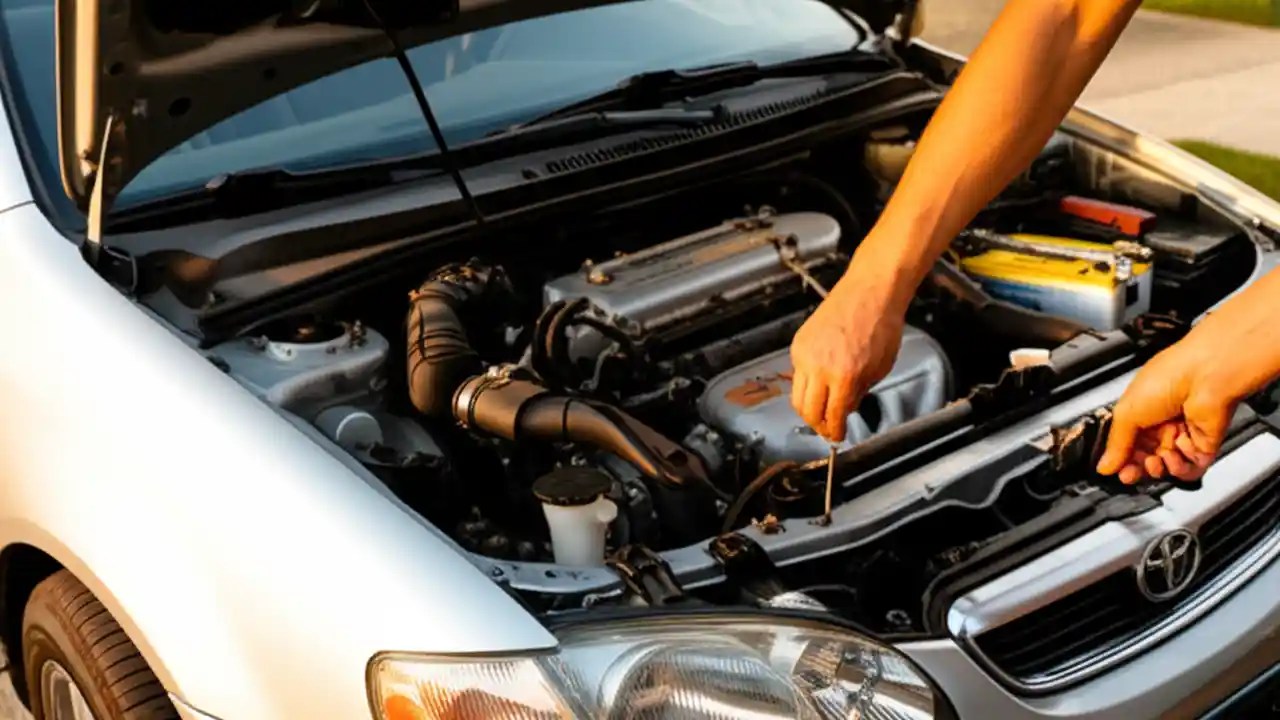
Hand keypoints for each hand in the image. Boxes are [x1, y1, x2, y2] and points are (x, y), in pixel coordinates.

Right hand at [790, 272, 907, 441]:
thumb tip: (845, 409)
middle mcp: (820, 368)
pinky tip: (819, 383)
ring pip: (796, 397)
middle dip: (818, 425)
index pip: (833, 416)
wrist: (869, 293)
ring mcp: (805, 355)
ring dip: (808, 409)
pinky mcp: (798, 344)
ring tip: (820, 411)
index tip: (837, 436)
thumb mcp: (880, 368)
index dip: (835, 431)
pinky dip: (806, 385)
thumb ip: (860, 392)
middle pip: (808, 412)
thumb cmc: (881, 325)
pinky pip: (796, 375)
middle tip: (827, 428)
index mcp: (845, 376)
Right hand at [1096, 335, 1234, 483]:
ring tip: (1155, 460)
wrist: (1206, 376)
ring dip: (1159, 468)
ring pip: (1167, 466)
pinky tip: (1174, 455)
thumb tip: (1104, 465)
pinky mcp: (1205, 444)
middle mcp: (1163, 422)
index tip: (1114, 469)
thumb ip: (1116, 443)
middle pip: (1146, 458)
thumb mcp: (1127, 412)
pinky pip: (1191, 467)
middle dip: (1137, 468)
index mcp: (1142, 411)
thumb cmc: (1169, 377)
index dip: (1121, 459)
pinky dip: (1181, 467)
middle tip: (1130, 473)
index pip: (1128, 444)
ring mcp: (1185, 433)